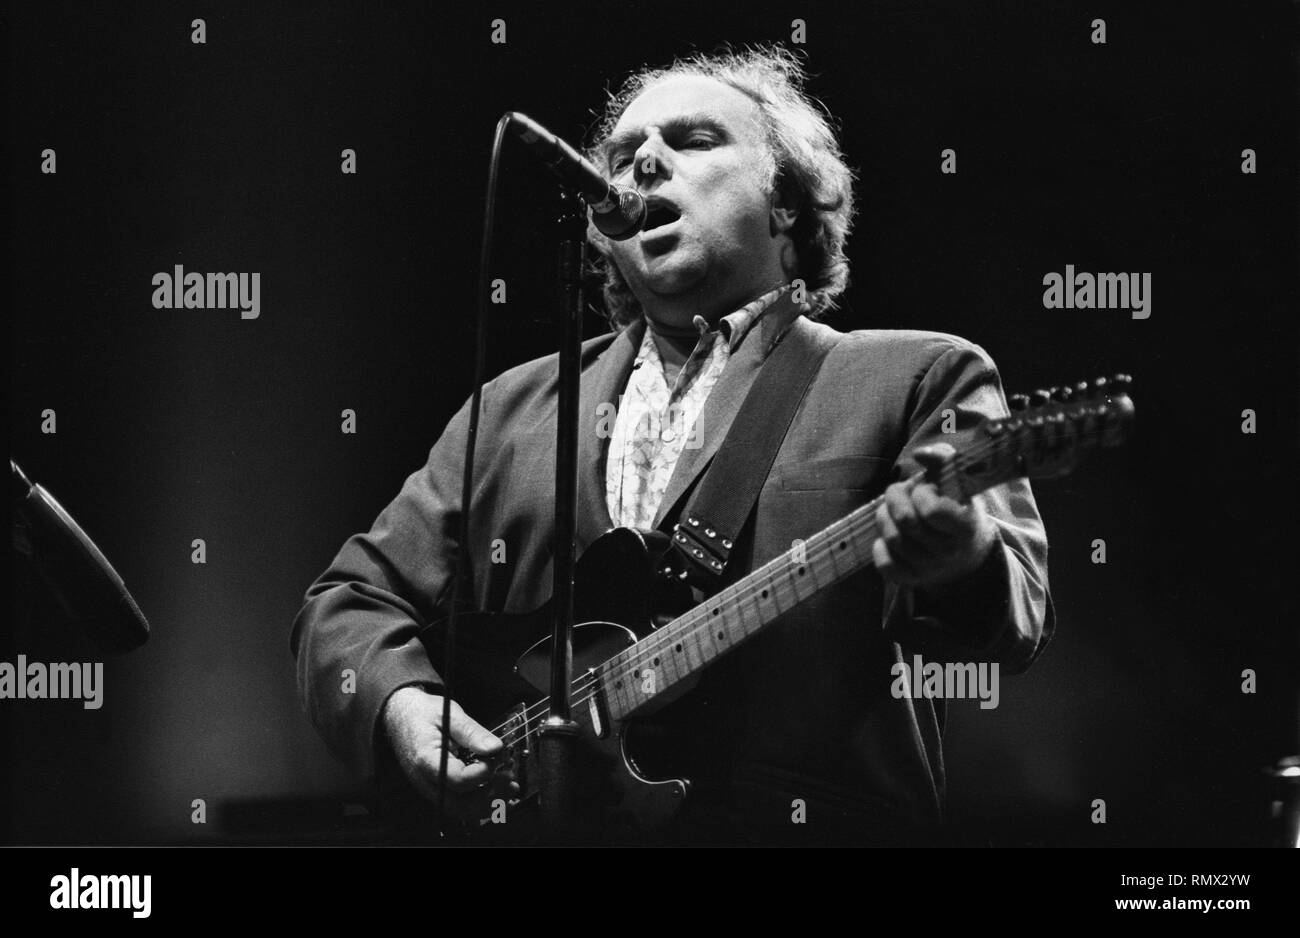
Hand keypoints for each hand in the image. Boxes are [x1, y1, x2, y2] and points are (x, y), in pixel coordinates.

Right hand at [382, 686, 517, 817]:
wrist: (399, 717)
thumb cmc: (422, 713)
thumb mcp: (449, 713)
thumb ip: (472, 732)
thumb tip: (495, 748)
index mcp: (426, 760)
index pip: (457, 779)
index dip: (481, 773)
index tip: (497, 758)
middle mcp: (426, 781)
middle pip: (459, 804)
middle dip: (490, 796)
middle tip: (509, 779)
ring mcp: (430, 788)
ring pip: (460, 810)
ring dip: (489, 803)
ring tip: (510, 787)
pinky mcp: (437, 789)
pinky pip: (459, 804)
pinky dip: (481, 802)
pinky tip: (498, 792)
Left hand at [873, 443, 997, 586]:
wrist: (965, 551)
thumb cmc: (957, 507)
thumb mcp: (959, 481)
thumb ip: (943, 459)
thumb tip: (920, 453)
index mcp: (965, 526)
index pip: (931, 510)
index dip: (921, 493)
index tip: (925, 490)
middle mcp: (950, 552)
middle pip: (905, 521)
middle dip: (895, 500)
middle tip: (899, 494)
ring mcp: (930, 568)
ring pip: (891, 539)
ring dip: (884, 518)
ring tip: (893, 512)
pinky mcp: (912, 579)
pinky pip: (884, 563)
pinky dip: (880, 546)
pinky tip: (890, 536)